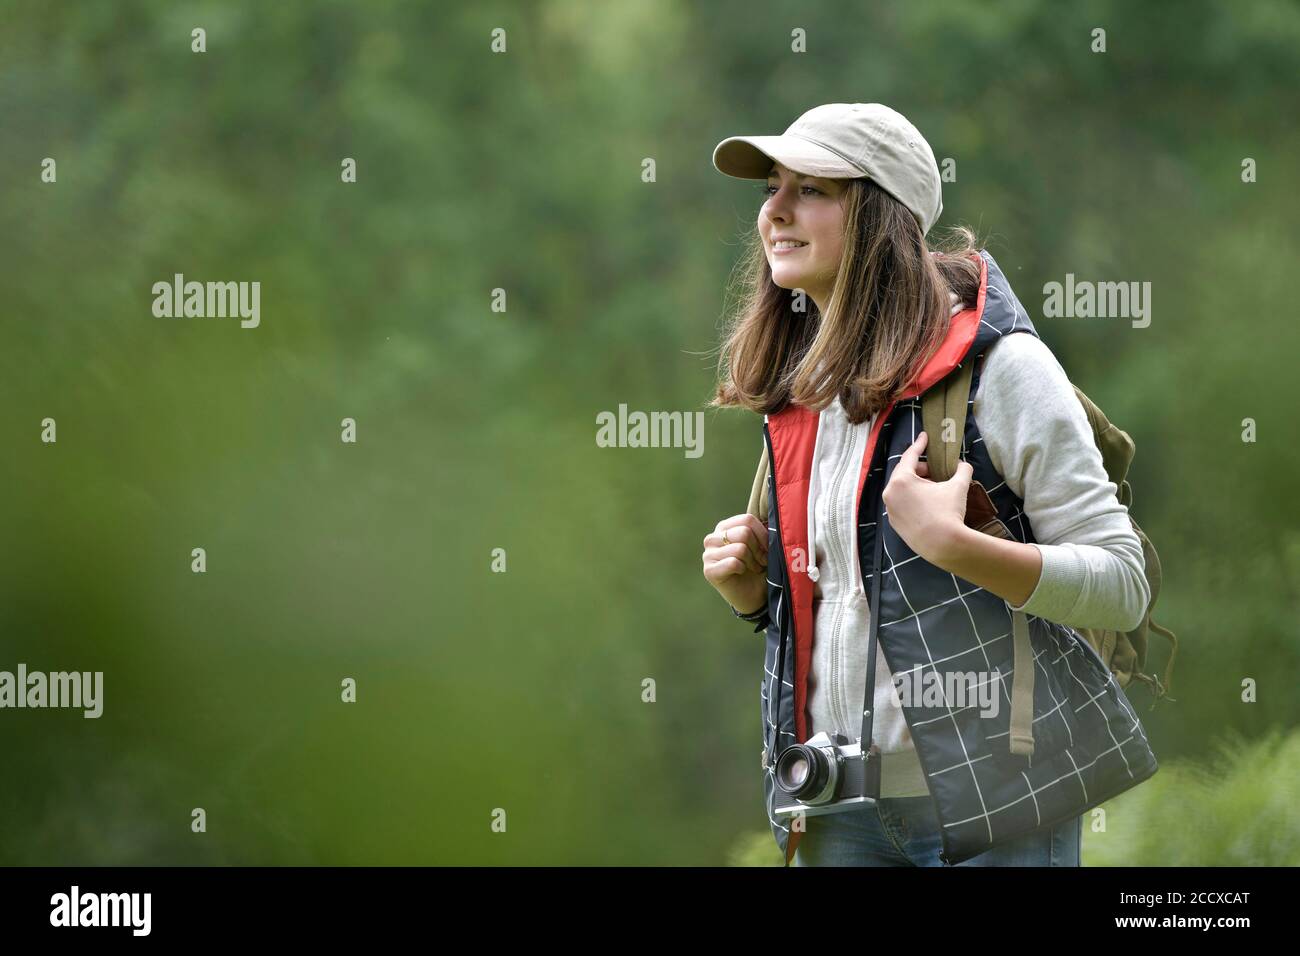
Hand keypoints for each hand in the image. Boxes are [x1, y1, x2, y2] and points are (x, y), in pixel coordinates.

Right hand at [702, 514, 767, 615]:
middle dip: (758, 549)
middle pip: (744, 533)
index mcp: (725, 527)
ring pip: (741, 548)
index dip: (763, 534)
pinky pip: (734, 563)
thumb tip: (771, 522)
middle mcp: (713, 538)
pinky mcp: (709, 571)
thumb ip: (761, 532)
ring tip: (754, 568)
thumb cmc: (758, 568)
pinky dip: (744, 569)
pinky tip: (743, 573)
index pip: (747, 520)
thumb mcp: (761, 546)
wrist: (753, 596)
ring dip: (753, 561)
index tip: (768, 548)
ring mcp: (708, 554)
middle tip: (762, 561)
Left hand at [880, 431, 969, 565]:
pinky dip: (912, 499)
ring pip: (901, 489)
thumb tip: (963, 464)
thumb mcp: (958, 487)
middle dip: (920, 468)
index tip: (925, 436)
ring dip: (916, 485)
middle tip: (935, 469)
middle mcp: (890, 493)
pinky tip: (927, 503)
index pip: (910, 456)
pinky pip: (901, 504)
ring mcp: (890, 509)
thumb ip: (962, 470)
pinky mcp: (894, 523)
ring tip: (934, 488)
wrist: (944, 545)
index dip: (920, 444)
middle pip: (904, 473)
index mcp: (901, 480)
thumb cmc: (949, 512)